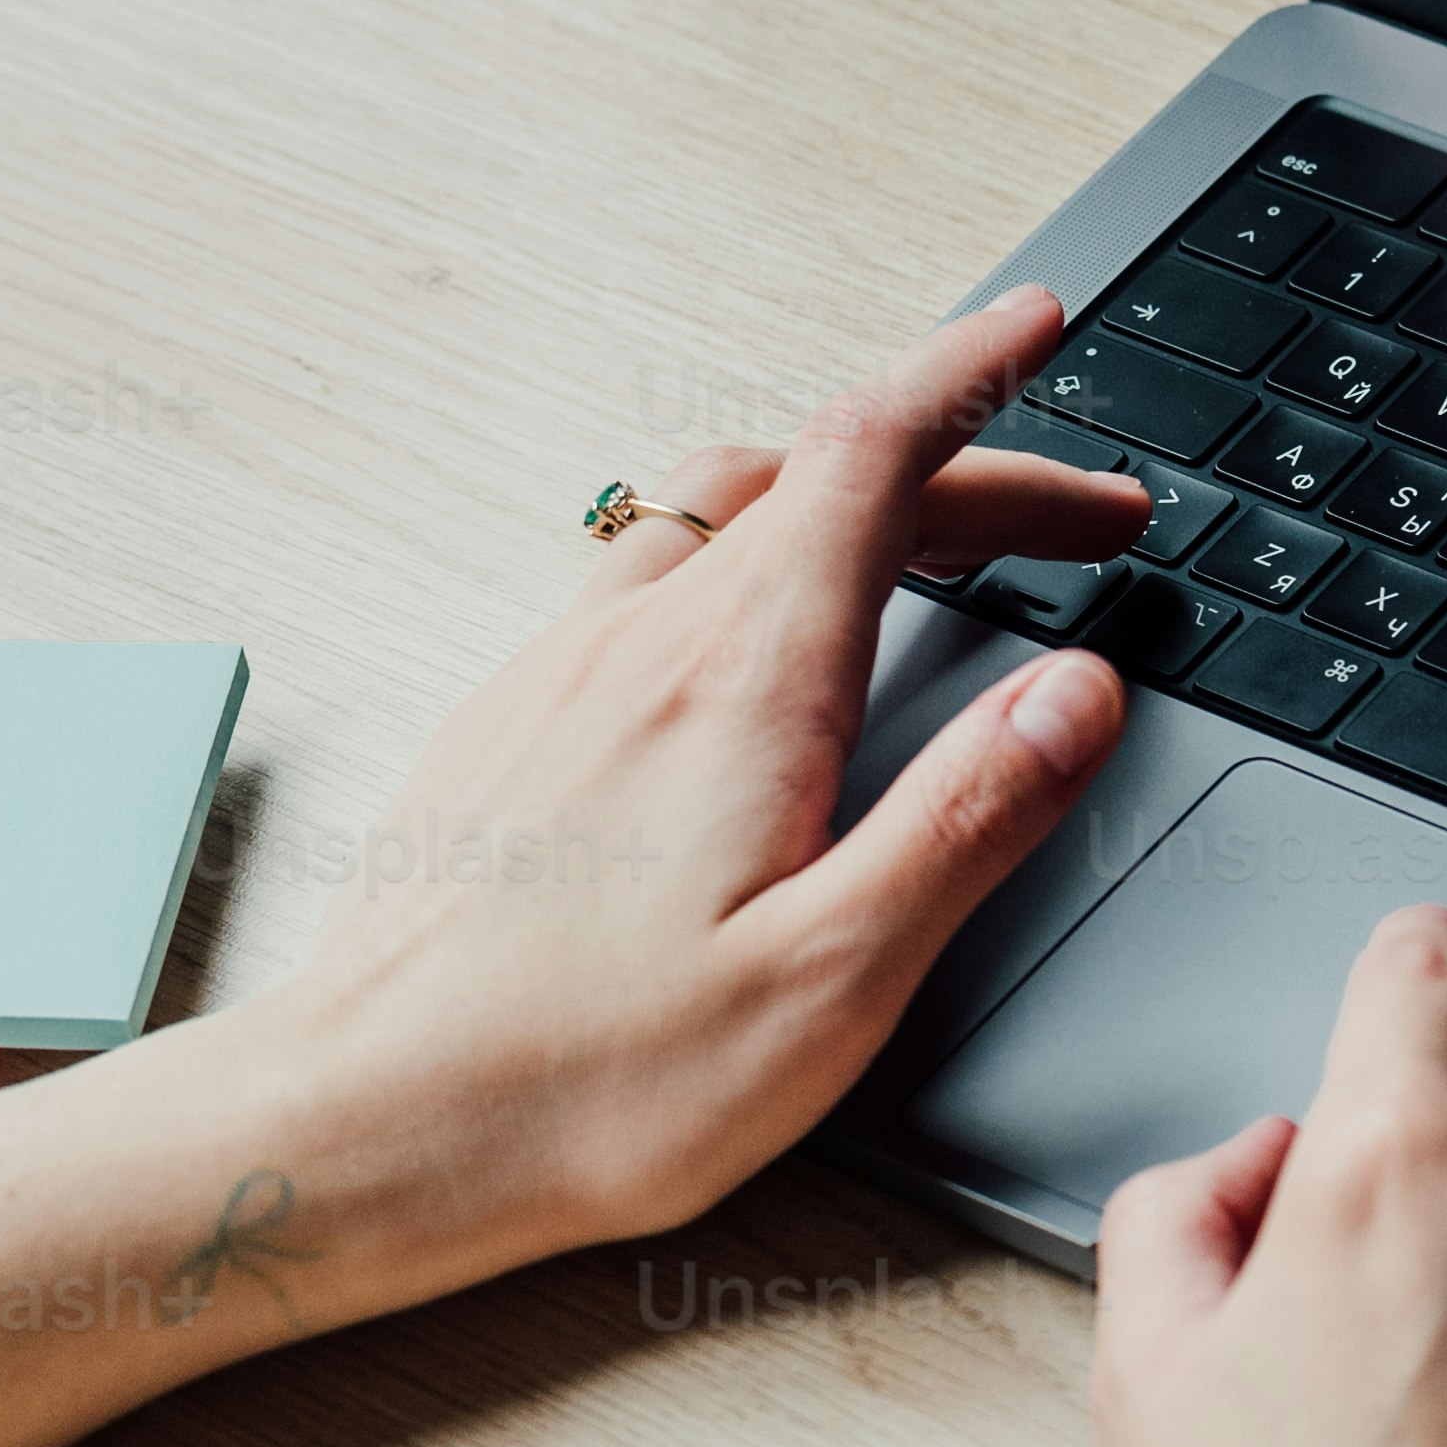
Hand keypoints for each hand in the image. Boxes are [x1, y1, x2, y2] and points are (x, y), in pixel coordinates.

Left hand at [254, 282, 1150, 1277]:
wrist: (369, 1122)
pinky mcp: (512, 719)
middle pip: (822, 475)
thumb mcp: (836, 977)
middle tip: (1076, 518)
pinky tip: (765, 635)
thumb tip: (1077, 691)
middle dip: (968, 467)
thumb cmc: (590, 1079)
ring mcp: (563, 670)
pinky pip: (644, 572)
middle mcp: (645, 643)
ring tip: (934, 541)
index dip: (971, 370)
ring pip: (723, 508)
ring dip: (847, 495)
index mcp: (744, 681)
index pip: (875, 452)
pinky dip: (748, 553)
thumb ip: (969, 815)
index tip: (1035, 324)